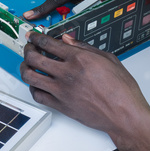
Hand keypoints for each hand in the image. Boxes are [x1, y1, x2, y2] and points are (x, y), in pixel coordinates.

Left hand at [20, 31, 149, 147]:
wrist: (124, 115)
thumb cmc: (121, 89)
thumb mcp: (108, 59)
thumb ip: (85, 47)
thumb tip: (67, 40)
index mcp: (79, 59)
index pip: (48, 44)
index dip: (36, 37)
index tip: (33, 36)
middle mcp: (67, 74)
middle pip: (34, 58)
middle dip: (27, 49)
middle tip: (29, 48)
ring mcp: (61, 91)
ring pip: (30, 76)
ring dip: (25, 67)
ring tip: (27, 64)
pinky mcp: (60, 106)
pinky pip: (37, 95)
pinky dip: (33, 87)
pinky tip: (36, 83)